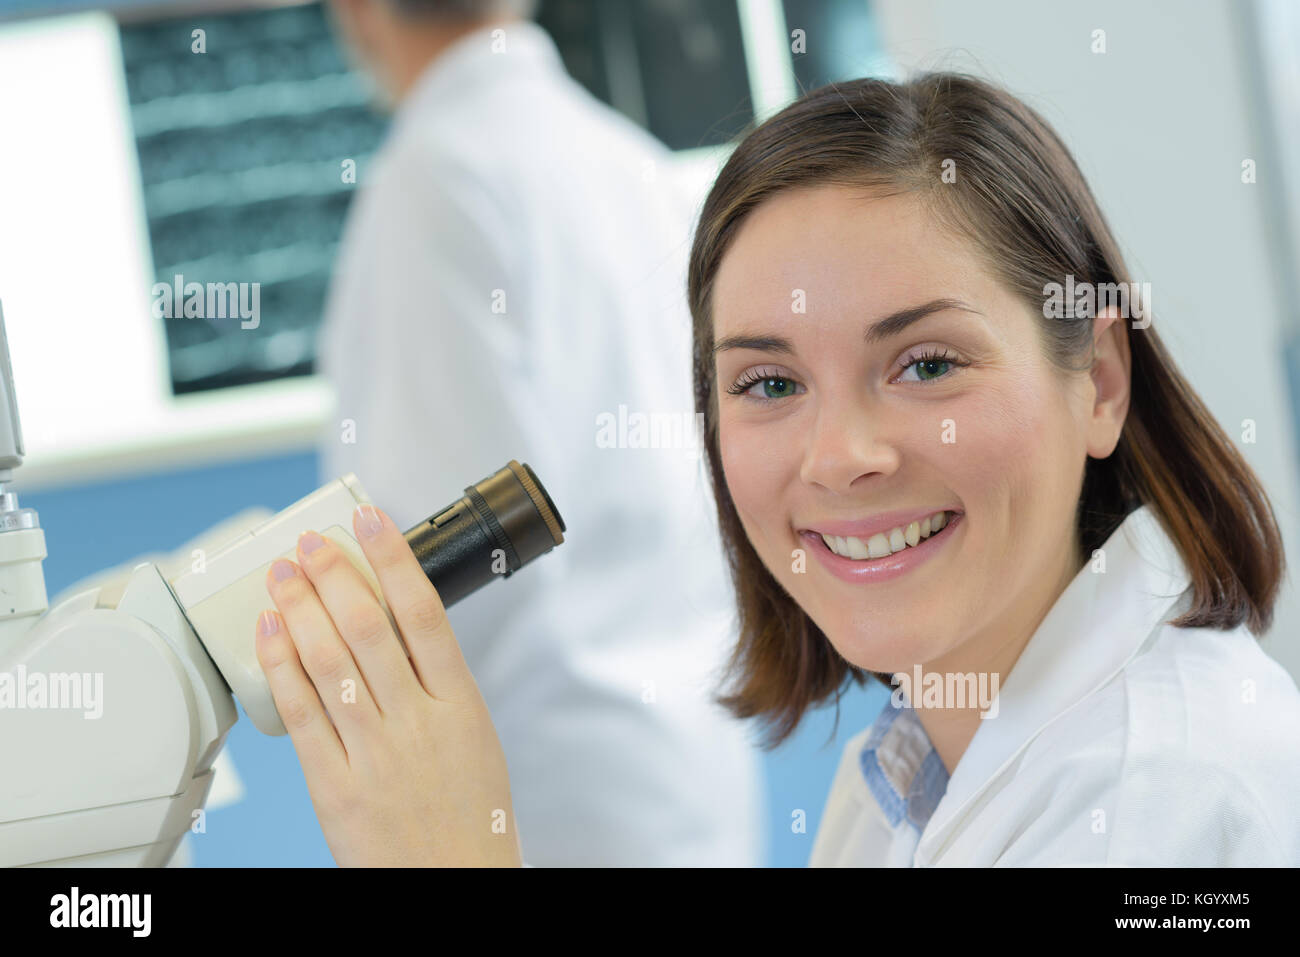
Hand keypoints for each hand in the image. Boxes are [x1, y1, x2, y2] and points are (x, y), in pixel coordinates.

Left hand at [253, 503, 520, 866]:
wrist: (456, 885)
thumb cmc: (473, 817)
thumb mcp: (476, 739)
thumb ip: (438, 687)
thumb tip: (395, 631)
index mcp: (460, 706)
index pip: (423, 613)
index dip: (392, 558)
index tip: (370, 519)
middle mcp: (417, 722)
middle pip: (367, 628)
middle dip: (332, 575)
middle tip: (308, 543)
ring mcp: (375, 753)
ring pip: (329, 662)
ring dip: (299, 608)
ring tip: (282, 575)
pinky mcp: (336, 786)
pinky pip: (303, 715)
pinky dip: (282, 667)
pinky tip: (269, 635)